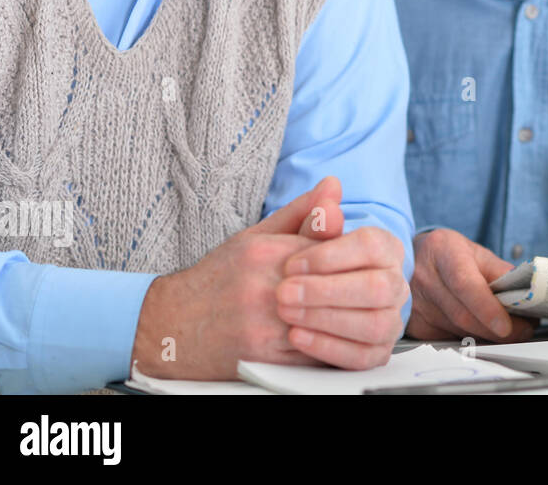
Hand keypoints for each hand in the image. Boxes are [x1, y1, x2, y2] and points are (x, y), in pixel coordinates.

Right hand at [133, 176, 405, 377]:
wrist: (169, 326)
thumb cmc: (216, 279)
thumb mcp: (256, 235)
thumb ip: (301, 214)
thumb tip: (335, 186)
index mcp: (268, 254)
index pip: (330, 249)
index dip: (353, 257)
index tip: (366, 261)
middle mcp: (267, 289)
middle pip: (335, 288)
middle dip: (359, 290)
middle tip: (378, 290)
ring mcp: (265, 327)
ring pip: (329, 323)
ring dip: (352, 321)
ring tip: (367, 313)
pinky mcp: (264, 360)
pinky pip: (313, 354)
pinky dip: (333, 347)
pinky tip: (345, 337)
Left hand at [274, 209, 409, 369]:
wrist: (277, 305)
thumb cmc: (287, 267)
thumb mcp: (289, 237)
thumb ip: (311, 215)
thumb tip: (330, 188)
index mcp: (383, 247)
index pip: (371, 246)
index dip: (331, 255)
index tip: (292, 263)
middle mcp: (394, 283)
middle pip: (377, 287)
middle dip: (327, 291)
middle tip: (283, 293)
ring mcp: (389, 320)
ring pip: (374, 323)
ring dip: (327, 319)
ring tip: (287, 314)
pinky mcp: (375, 352)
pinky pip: (362, 356)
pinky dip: (329, 347)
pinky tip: (297, 336)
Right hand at [407, 228, 536, 342]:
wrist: (413, 258)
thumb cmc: (448, 254)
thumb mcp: (475, 252)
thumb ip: (500, 272)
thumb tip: (526, 294)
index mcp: (443, 252)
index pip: (465, 284)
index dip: (486, 308)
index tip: (506, 326)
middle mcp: (425, 278)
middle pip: (463, 315)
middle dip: (497, 329)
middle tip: (524, 329)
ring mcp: (417, 304)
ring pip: (458, 331)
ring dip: (487, 335)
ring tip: (509, 328)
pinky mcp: (416, 325)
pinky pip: (449, 339)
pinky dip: (471, 338)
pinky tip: (481, 330)